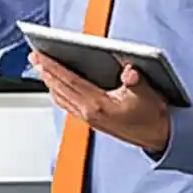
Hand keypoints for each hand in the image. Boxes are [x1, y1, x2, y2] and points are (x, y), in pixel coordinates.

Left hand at [30, 51, 171, 153]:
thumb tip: (129, 71)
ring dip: (49, 81)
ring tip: (40, 66)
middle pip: (59, 88)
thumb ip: (136, 81)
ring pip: (60, 97)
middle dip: (45, 71)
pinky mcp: (90, 120)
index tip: (40, 55)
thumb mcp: (147, 94)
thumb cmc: (152, 115)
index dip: (52, 67)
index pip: (68, 81)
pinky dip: (58, 92)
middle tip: (33, 56)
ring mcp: (88, 118)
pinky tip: (55, 85)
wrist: (158, 137)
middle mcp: (88, 113)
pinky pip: (66, 104)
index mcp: (98, 105)